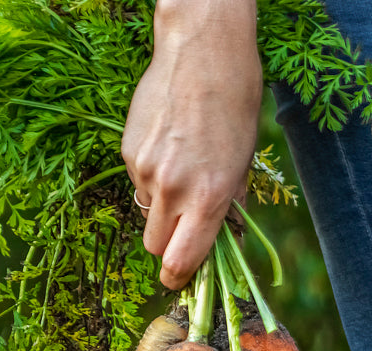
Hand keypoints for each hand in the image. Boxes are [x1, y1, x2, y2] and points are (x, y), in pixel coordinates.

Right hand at [121, 0, 262, 289]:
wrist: (202, 48)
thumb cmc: (236, 102)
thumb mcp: (244, 160)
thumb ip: (228, 205)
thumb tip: (221, 240)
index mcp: (208, 197)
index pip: (182, 260)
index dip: (179, 277)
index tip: (179, 280)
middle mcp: (173, 189)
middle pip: (155, 246)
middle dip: (167, 244)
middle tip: (182, 225)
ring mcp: (145, 170)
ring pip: (145, 213)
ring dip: (160, 207)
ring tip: (181, 169)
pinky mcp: (128, 152)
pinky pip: (137, 183)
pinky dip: (150, 177)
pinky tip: (168, 147)